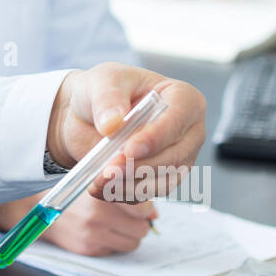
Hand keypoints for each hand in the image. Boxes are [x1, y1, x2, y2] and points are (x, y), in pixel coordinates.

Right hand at [0, 192, 156, 255]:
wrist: (38, 205)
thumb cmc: (74, 190)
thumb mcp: (98, 180)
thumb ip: (127, 191)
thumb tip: (154, 213)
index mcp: (101, 192)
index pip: (142, 207)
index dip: (145, 206)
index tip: (140, 204)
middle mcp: (97, 215)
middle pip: (142, 228)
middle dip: (140, 222)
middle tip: (129, 215)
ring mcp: (92, 235)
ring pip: (133, 242)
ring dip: (130, 234)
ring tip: (118, 223)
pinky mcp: (88, 249)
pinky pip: (117, 250)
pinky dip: (115, 241)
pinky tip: (103, 230)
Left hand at [45, 62, 206, 199]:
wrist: (87, 114)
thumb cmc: (104, 90)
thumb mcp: (102, 81)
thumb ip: (108, 99)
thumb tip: (112, 123)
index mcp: (183, 98)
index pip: (178, 120)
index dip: (155, 138)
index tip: (129, 149)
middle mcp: (188, 131)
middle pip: (173, 156)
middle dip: (138, 167)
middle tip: (108, 170)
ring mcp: (178, 158)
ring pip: (162, 181)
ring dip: (129, 185)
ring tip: (99, 181)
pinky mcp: (161, 179)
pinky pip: (147, 193)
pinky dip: (123, 194)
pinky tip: (101, 188)